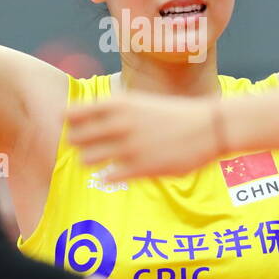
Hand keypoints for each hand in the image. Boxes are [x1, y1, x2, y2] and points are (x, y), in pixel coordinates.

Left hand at [66, 91, 221, 178]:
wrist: (208, 127)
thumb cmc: (171, 114)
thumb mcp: (139, 101)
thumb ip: (111, 109)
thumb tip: (81, 116)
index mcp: (117, 104)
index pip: (71, 114)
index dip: (70, 123)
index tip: (77, 126)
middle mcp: (119, 124)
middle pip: (75, 138)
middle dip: (79, 143)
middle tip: (92, 144)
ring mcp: (128, 147)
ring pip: (87, 159)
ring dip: (92, 160)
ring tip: (106, 158)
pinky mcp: (140, 169)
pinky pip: (108, 176)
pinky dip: (109, 175)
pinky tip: (119, 171)